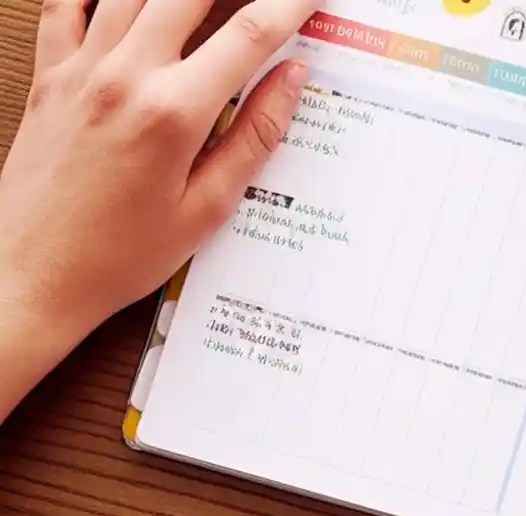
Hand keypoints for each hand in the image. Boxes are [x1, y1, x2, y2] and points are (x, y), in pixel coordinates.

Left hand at [0, 0, 320, 419]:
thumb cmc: (117, 255)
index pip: (249, 34)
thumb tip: (292, 79)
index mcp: (172, 113)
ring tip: (208, 0)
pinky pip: (68, 4)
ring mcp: (81, 70)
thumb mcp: (207, 208)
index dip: (291, 5)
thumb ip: (254, 136)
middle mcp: (124, 77)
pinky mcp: (50, 75)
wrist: (29, 275)